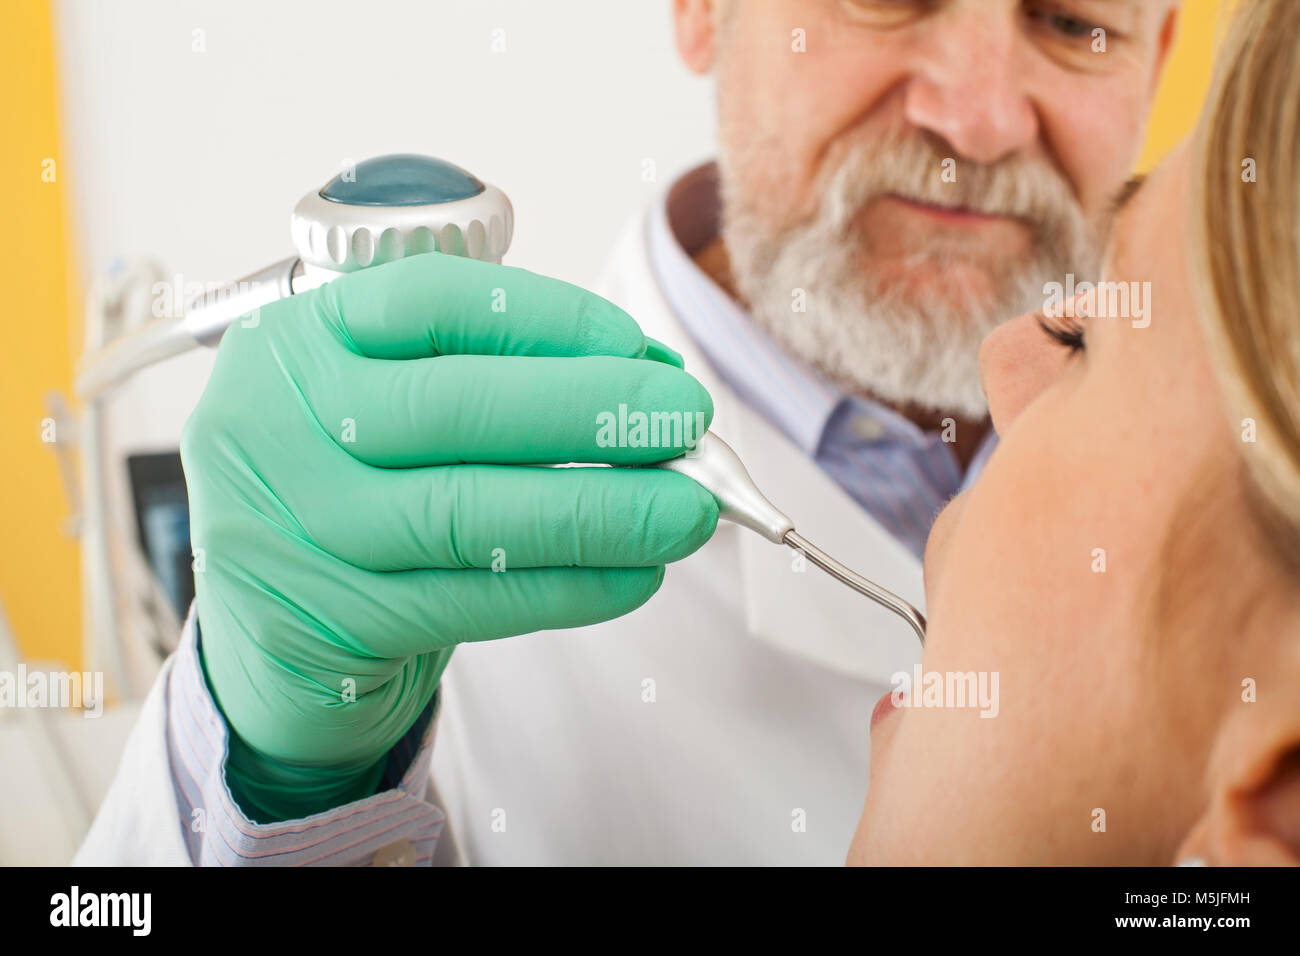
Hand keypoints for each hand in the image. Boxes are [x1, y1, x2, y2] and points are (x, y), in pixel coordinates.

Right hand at [181, 252, 716, 820]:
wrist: (267, 623)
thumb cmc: (357, 486)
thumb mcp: (388, 402)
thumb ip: (498, 376)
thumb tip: (649, 380)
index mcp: (297, 340)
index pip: (430, 303)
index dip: (548, 319)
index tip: (638, 349)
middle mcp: (273, 424)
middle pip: (452, 409)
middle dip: (590, 412)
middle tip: (689, 423)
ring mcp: (290, 529)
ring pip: (470, 515)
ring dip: (602, 512)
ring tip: (689, 510)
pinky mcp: (323, 621)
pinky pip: (473, 599)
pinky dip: (569, 587)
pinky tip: (635, 574)